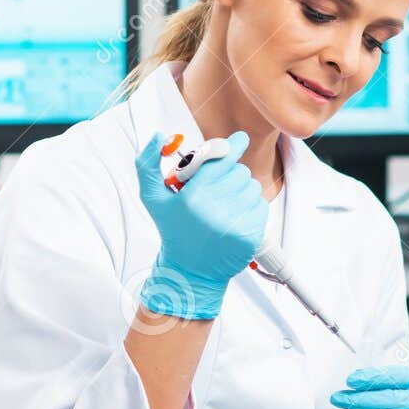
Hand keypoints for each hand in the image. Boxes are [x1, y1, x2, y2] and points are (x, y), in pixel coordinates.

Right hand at [134, 130, 266, 319]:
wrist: (190, 271)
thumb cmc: (173, 231)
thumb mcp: (152, 198)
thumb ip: (147, 164)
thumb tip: (157, 137)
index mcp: (193, 196)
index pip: (222, 159)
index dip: (233, 145)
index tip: (239, 139)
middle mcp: (216, 209)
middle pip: (239, 171)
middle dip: (230, 174)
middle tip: (217, 187)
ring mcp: (236, 223)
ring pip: (252, 186)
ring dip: (242, 190)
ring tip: (225, 203)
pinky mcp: (251, 235)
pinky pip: (261, 205)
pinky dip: (252, 207)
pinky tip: (235, 216)